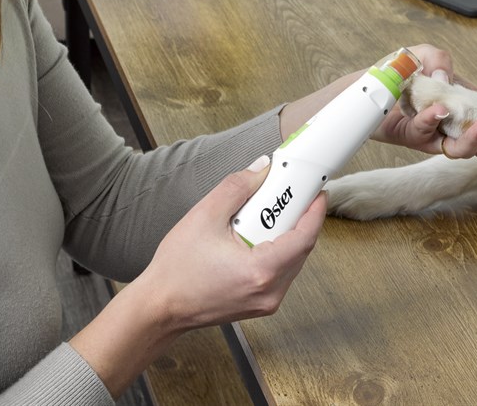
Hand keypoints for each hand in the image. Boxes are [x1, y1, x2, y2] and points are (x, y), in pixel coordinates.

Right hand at [134, 158, 325, 330]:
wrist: (159, 307)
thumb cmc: (176, 271)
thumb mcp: (205, 216)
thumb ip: (238, 187)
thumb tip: (261, 169)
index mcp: (261, 271)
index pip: (305, 237)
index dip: (315, 210)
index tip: (318, 191)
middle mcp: (270, 291)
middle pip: (302, 247)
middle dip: (299, 218)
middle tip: (291, 195)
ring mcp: (267, 301)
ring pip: (293, 260)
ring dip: (287, 234)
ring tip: (267, 215)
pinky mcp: (261, 303)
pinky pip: (281, 271)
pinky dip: (277, 250)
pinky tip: (258, 236)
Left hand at [373, 44, 476, 170]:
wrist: (371, 86)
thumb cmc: (404, 73)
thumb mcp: (428, 55)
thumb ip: (442, 60)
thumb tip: (447, 80)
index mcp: (471, 112)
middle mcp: (456, 129)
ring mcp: (436, 135)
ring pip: (460, 149)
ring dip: (473, 139)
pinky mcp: (413, 136)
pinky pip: (425, 132)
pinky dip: (433, 120)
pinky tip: (440, 111)